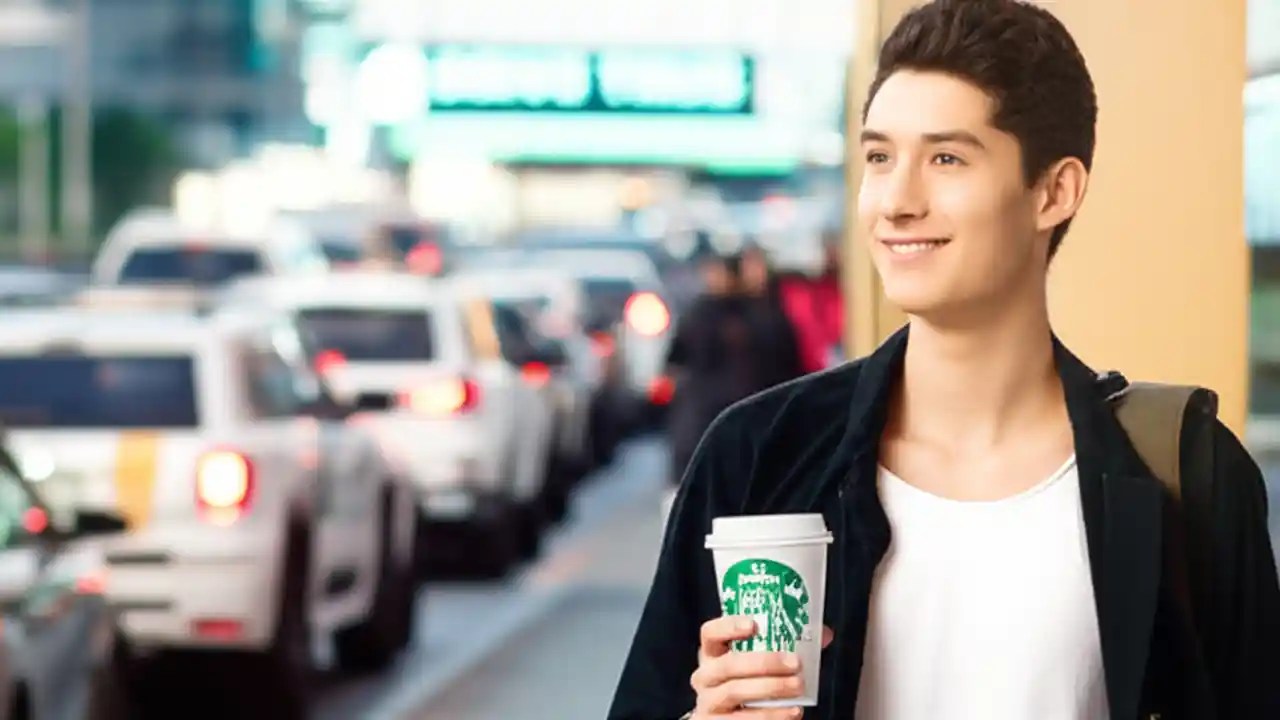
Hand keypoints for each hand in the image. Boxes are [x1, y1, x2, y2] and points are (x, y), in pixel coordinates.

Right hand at [688, 617, 834, 718]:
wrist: (730, 719)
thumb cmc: (746, 684)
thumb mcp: (757, 664)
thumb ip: (785, 647)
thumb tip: (823, 634)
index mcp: (712, 654)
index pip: (710, 632)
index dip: (729, 626)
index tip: (755, 624)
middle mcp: (705, 676)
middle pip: (728, 664)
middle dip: (764, 662)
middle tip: (795, 662)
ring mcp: (708, 703)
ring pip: (735, 691)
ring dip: (771, 688)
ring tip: (798, 686)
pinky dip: (770, 716)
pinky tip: (792, 711)